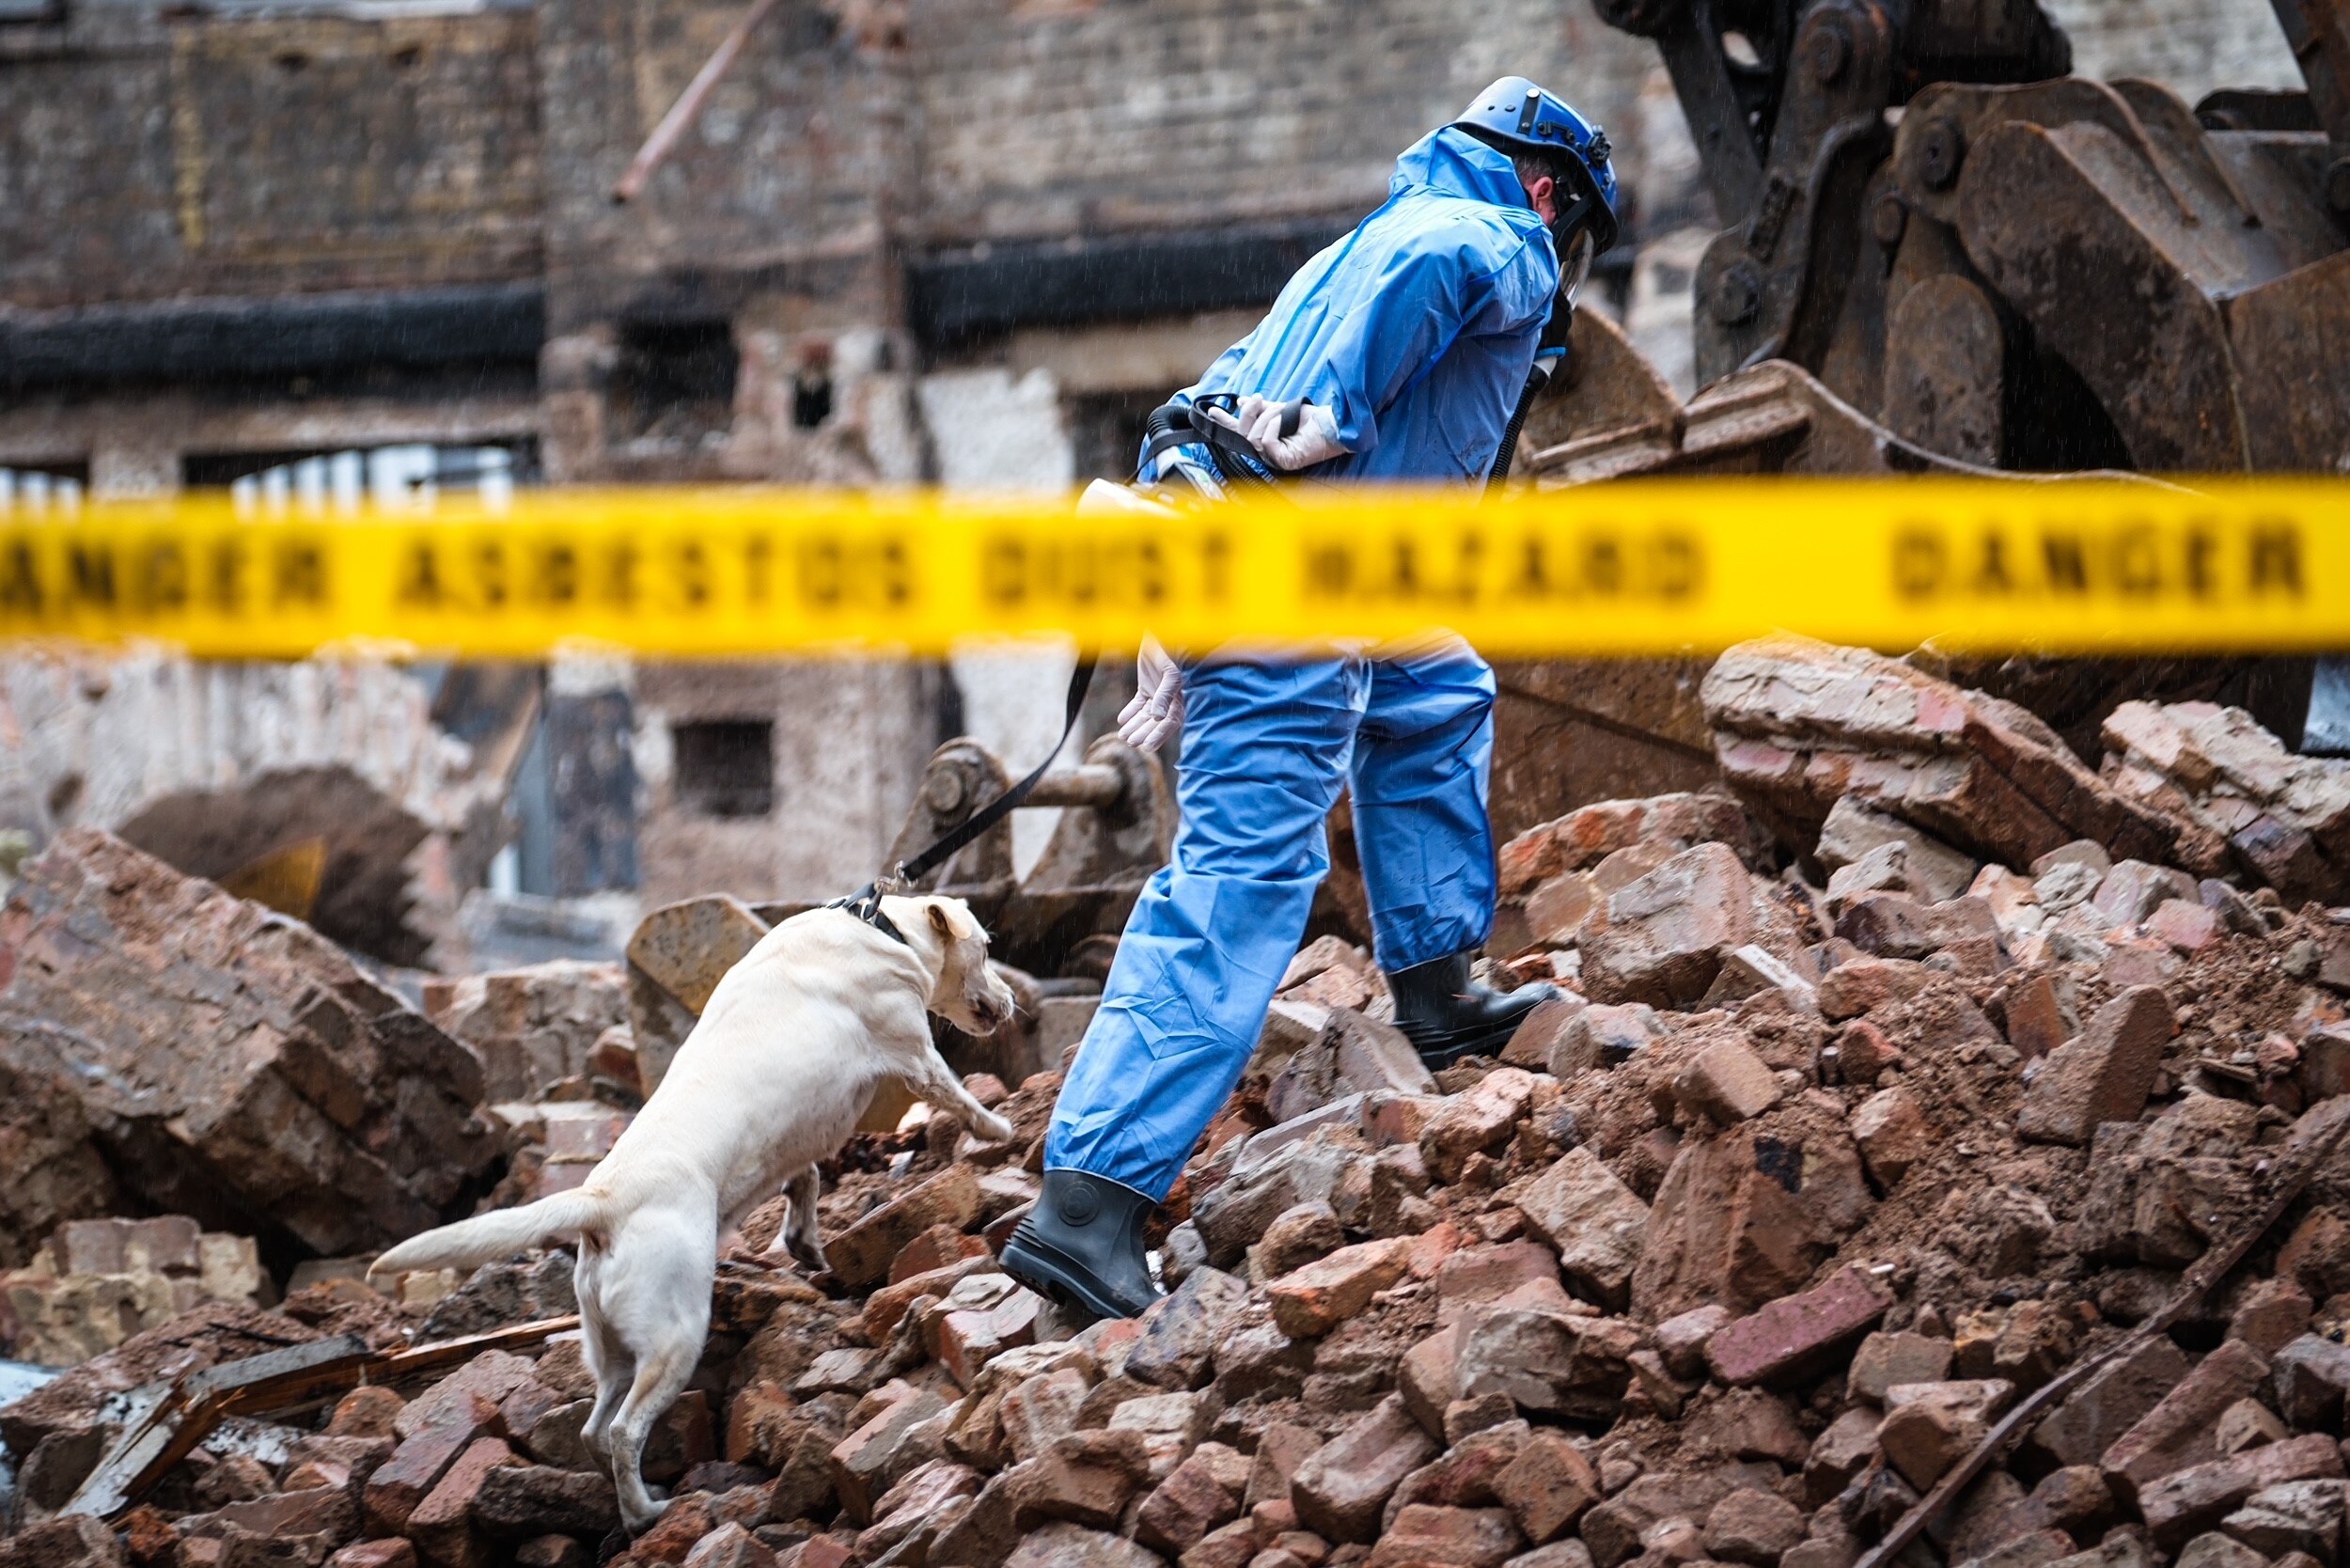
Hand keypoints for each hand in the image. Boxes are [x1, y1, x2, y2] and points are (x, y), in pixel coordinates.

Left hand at [1118, 635, 1182, 752]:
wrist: (1157, 636)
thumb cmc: (1166, 653)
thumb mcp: (1169, 674)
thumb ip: (1164, 695)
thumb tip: (1158, 717)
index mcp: (1178, 698)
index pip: (1169, 723)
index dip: (1159, 735)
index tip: (1147, 747)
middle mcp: (1168, 699)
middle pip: (1156, 722)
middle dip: (1144, 733)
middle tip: (1131, 742)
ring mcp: (1156, 694)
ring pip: (1145, 715)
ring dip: (1135, 726)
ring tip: (1123, 736)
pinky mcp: (1146, 687)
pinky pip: (1137, 704)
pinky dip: (1130, 712)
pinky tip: (1122, 720)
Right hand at [1205, 396, 1346, 470]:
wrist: (1333, 425)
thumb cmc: (1312, 420)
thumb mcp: (1282, 408)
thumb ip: (1262, 408)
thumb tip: (1243, 401)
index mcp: (1267, 439)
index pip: (1241, 432)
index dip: (1225, 422)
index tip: (1212, 410)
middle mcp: (1269, 451)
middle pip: (1243, 435)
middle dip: (1248, 414)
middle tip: (1257, 398)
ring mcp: (1276, 458)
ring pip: (1254, 438)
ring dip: (1265, 417)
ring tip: (1279, 410)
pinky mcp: (1284, 461)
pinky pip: (1266, 443)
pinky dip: (1272, 427)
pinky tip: (1282, 421)